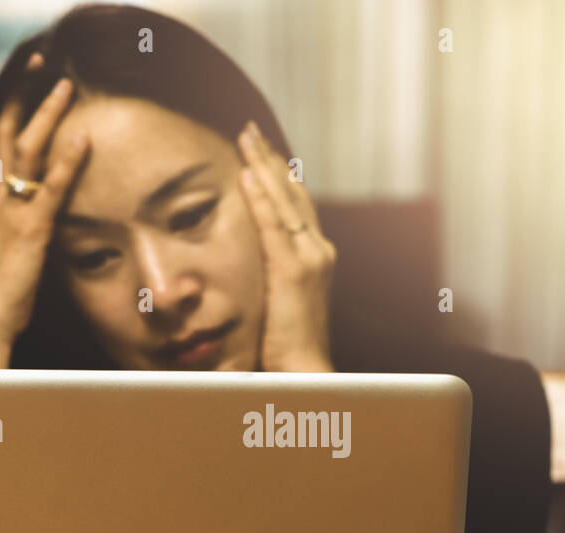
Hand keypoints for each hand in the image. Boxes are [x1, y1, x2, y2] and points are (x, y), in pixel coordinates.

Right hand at [0, 52, 90, 367]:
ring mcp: (14, 210)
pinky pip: (51, 188)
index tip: (27, 80)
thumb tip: (43, 216)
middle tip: (40, 61)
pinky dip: (68, 161)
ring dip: (47, 114)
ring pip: (28, 149)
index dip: (14, 108)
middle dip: (26, 94)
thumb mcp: (17, 248)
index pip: (2, 142)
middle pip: (10, 131)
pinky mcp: (31, 229)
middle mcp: (1, 197)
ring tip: (63, 84)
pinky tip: (82, 138)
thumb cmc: (5, 289)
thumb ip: (28, 224)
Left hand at [236, 120, 336, 372]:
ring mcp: (310, 259)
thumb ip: (273, 275)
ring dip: (264, 165)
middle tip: (250, 129)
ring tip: (246, 137)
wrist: (306, 371)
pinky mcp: (293, 271)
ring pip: (285, 200)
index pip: (297, 205)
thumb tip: (254, 263)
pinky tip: (246, 173)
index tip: (261, 151)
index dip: (279, 175)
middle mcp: (319, 250)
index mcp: (316, 257)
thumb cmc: (289, 345)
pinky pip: (273, 225)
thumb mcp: (282, 301)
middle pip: (293, 193)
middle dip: (271, 159)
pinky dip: (260, 197)